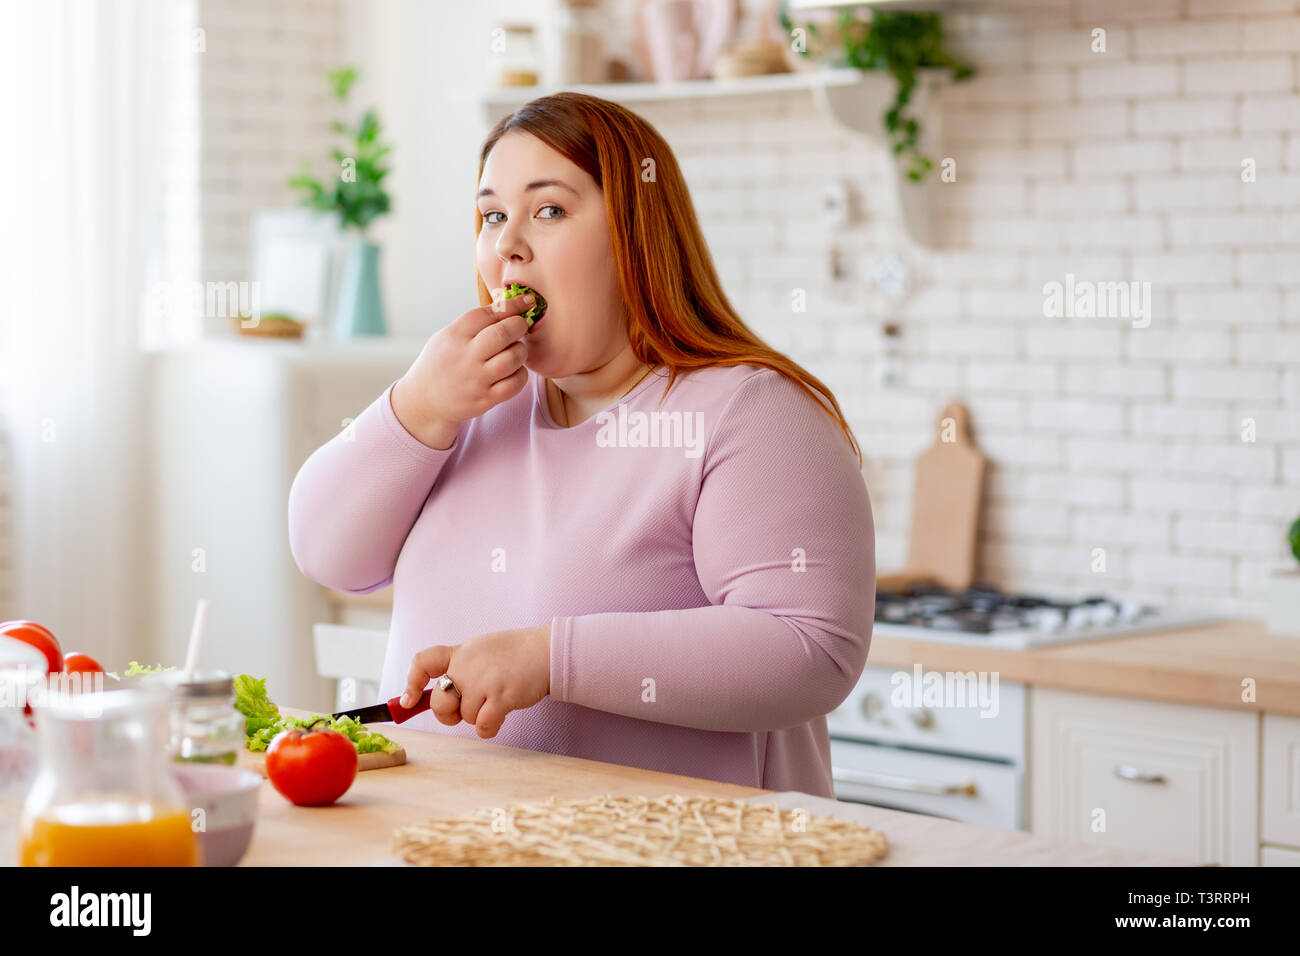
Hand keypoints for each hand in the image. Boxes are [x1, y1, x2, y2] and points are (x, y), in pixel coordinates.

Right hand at [390, 288, 536, 447]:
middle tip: (520, 327)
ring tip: (515, 351)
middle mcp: (466, 356)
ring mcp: (477, 379)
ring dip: (521, 351)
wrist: (424, 401)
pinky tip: (514, 371)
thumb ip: (473, 323)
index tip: (527, 301)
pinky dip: (520, 374)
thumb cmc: (440, 364)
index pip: (488, 313)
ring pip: (514, 358)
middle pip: (504, 333)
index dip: (512, 305)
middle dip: (519, 325)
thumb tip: (508, 306)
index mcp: (455, 335)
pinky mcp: (486, 399)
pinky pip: (515, 383)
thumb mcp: (447, 337)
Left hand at [400, 624, 550, 738]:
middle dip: (448, 714)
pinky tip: (500, 716)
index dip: (411, 683)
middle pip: (440, 702)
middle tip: (464, 709)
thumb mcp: (480, 651)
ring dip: (479, 716)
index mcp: (460, 652)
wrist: (546, 651)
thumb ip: (459, 668)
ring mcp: (484, 681)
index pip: (423, 662)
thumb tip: (432, 697)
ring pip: (466, 717)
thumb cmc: (513, 654)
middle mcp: (467, 665)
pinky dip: (490, 728)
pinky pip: (482, 726)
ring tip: (496, 699)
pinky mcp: (501, 697)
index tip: (409, 700)